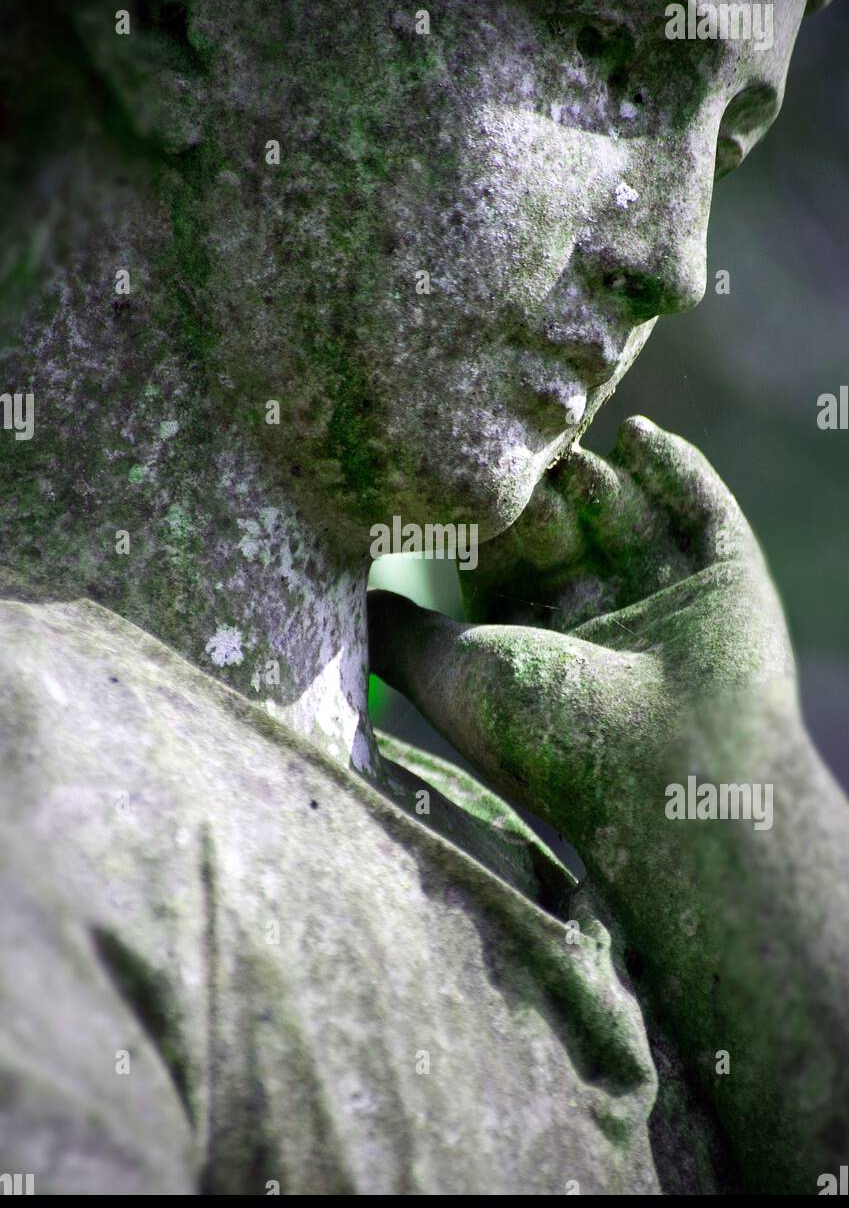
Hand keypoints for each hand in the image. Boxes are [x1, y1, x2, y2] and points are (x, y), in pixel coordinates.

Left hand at [369, 418, 848, 1192]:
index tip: (448, 463)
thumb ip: (401, 633)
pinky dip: (672, 468)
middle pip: (567, 527)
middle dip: (537, 486)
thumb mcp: (449, 675)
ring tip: (560, 434)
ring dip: (594, 472)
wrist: (672, 774)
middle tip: (505, 433)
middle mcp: (603, 620)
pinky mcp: (727, 577)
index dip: (481, 515)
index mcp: (540, 645)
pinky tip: (636, 433)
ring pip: (627, 510)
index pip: (507, 560)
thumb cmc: (548, 732)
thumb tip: (342, 596)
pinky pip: (699, 507)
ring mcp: (668, 597)